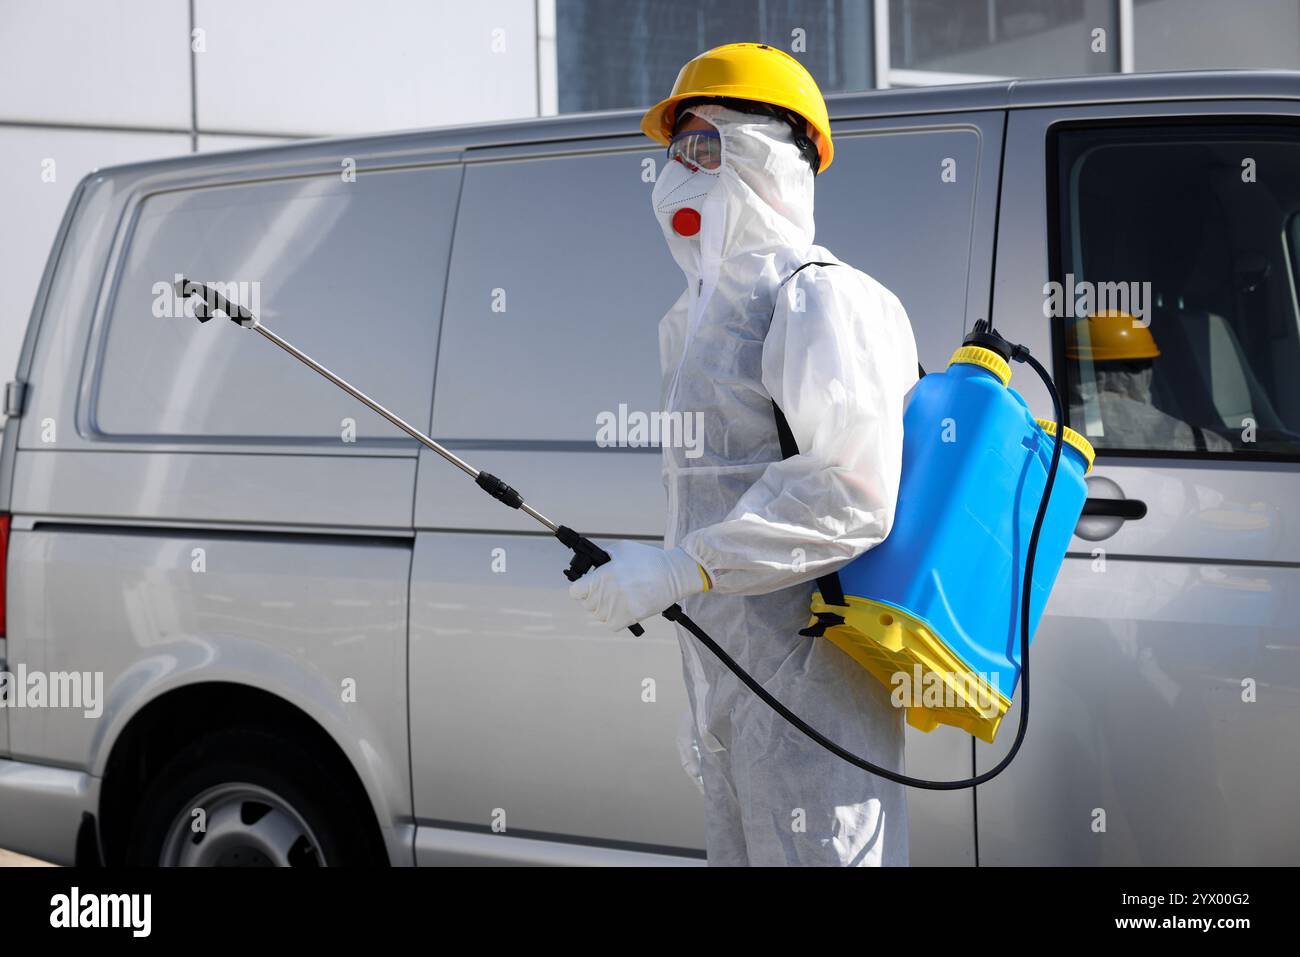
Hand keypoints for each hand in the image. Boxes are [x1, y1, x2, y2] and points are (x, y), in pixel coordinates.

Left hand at [568, 541, 706, 631]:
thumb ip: (602, 558)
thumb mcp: (621, 549)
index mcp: (604, 574)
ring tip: (614, 598)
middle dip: (593, 596)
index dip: (580, 588)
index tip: (585, 586)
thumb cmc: (648, 560)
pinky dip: (613, 619)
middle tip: (604, 590)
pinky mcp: (631, 617)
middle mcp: (610, 592)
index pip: (576, 591)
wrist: (674, 574)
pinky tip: (620, 608)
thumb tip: (591, 567)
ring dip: (603, 608)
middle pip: (587, 604)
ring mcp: (620, 607)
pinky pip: (611, 625)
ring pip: (598, 616)